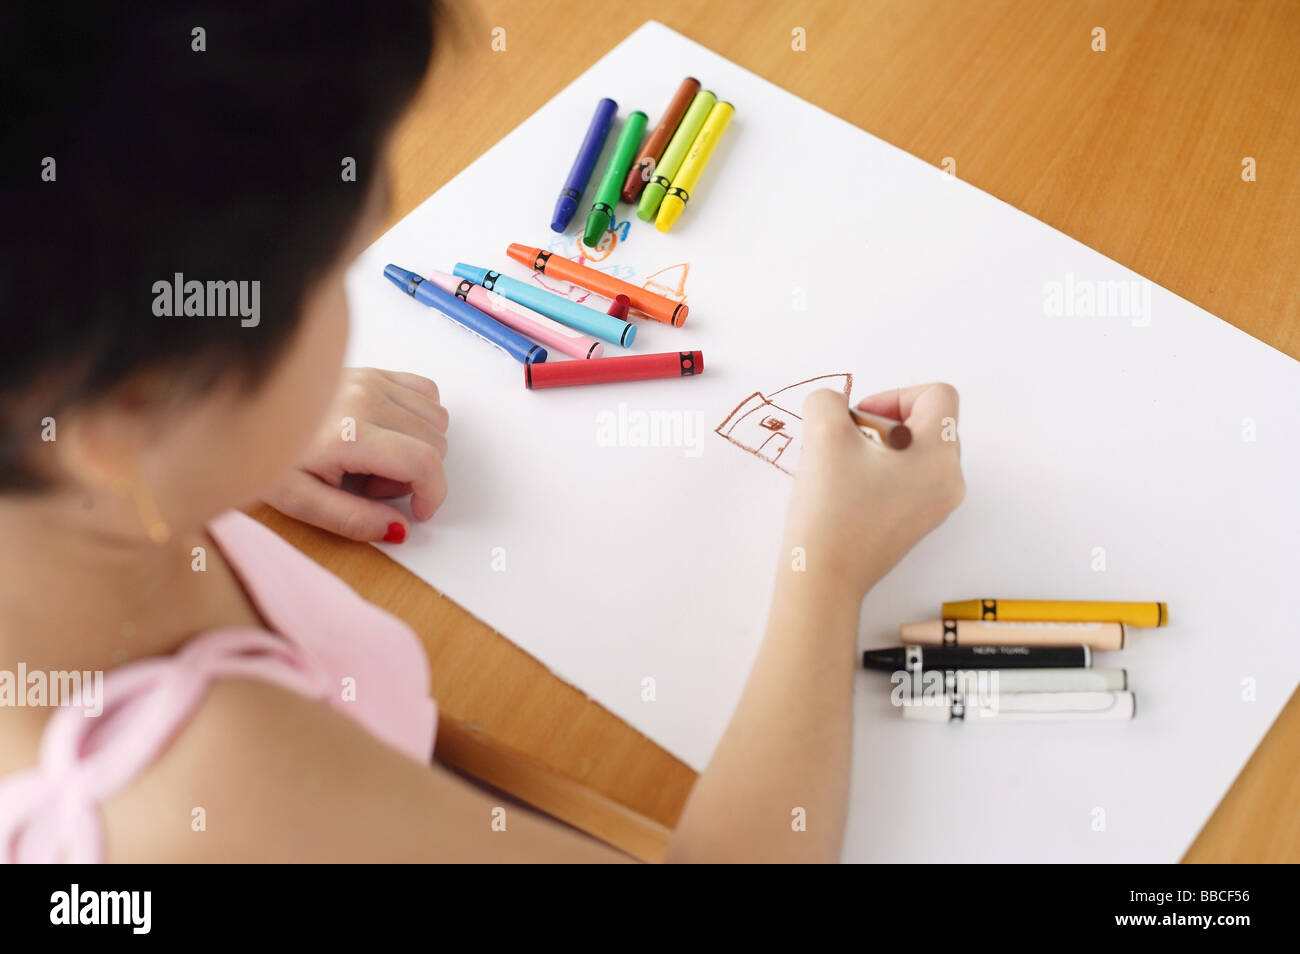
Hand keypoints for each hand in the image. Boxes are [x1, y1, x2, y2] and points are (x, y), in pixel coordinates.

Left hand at [265, 368, 448, 541]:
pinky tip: (388, 433)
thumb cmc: (267, 455)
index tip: (418, 511)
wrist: (241, 411)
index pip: (424, 462)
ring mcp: (372, 380)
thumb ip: (351, 520)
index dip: (433, 495)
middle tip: (372, 485)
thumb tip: (399, 528)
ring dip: (418, 446)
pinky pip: (426, 393)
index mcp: (350, 434)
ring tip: (375, 458)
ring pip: (436, 418)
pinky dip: (420, 418)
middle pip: (435, 442)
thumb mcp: (299, 502)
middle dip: (417, 475)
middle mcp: (367, 399)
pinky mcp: (372, 371)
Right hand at [783, 383, 964, 596]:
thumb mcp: (823, 436)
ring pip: (912, 453)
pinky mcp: (914, 524)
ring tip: (841, 466)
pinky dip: (876, 473)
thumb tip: (833, 406)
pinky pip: (904, 480)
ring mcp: (934, 507)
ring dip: (875, 447)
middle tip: (846, 442)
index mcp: (941, 457)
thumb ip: (827, 402)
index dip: (895, 394)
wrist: (823, 579)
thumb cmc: (831, 508)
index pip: (937, 396)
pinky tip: (844, 489)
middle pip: (926, 424)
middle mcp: (949, 482)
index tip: (859, 419)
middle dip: (881, 422)